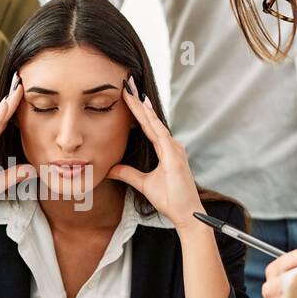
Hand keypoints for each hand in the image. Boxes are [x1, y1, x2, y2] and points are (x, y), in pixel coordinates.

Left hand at [106, 78, 203, 226]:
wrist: (185, 213)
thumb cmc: (170, 199)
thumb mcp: (143, 183)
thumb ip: (128, 174)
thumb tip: (111, 168)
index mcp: (165, 149)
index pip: (148, 126)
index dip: (137, 110)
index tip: (127, 95)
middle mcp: (171, 145)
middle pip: (151, 119)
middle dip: (139, 102)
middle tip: (128, 84)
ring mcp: (174, 149)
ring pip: (155, 123)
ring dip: (143, 108)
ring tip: (131, 92)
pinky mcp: (174, 157)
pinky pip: (160, 135)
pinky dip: (151, 122)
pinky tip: (143, 110)